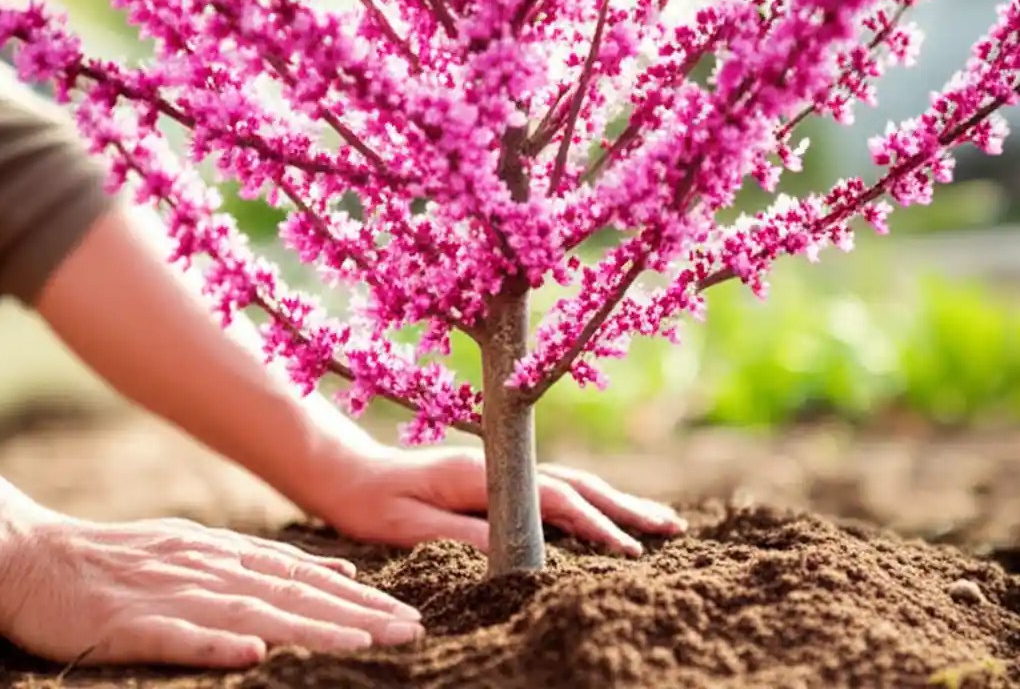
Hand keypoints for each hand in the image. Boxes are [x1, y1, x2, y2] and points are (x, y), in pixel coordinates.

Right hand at [0, 516, 423, 667]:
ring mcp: (168, 594)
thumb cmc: (116, 560)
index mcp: (222, 554)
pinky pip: (176, 637)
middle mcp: (206, 568)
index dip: (358, 599)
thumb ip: (262, 564)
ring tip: (361, 644)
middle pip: (292, 595)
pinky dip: (215, 646)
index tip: (406, 615)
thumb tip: (337, 575)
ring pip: (250, 613)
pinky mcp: (127, 623)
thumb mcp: (199, 549)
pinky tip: (252, 656)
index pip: (303, 578)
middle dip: (355, 616)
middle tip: (410, 631)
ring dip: (309, 629)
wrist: (29, 556)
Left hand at [312, 447, 685, 556]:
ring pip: (572, 484)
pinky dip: (590, 503)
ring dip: (617, 503)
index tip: (632, 550)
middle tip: (674, 529)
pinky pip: (554, 491)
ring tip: (659, 522)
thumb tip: (520, 555)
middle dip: (627, 508)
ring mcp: (500, 468)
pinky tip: (606, 516)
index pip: (554, 500)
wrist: (344, 471)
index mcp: (482, 473)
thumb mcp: (411, 527)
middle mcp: (499, 464)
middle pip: (577, 485)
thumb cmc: (371, 503)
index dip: (595, 525)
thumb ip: (466, 537)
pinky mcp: (495, 479)